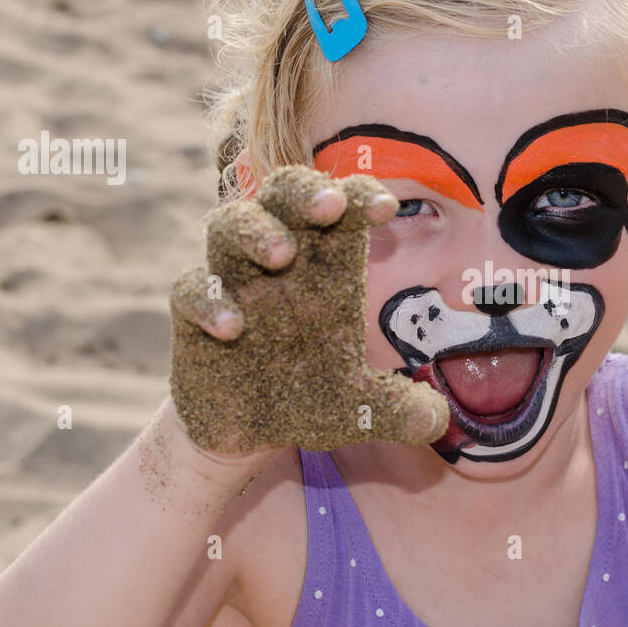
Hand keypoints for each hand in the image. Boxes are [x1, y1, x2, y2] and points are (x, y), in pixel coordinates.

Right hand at [169, 165, 449, 454]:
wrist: (247, 434)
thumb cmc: (307, 396)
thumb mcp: (358, 409)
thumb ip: (397, 410)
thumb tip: (437, 420)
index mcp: (325, 267)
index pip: (342, 209)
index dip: (359, 195)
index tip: (385, 207)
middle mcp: (279, 262)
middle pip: (282, 195)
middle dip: (304, 191)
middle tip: (330, 206)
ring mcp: (233, 281)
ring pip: (229, 222)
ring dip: (254, 230)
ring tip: (280, 255)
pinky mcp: (193, 314)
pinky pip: (191, 288)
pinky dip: (209, 300)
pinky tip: (233, 328)